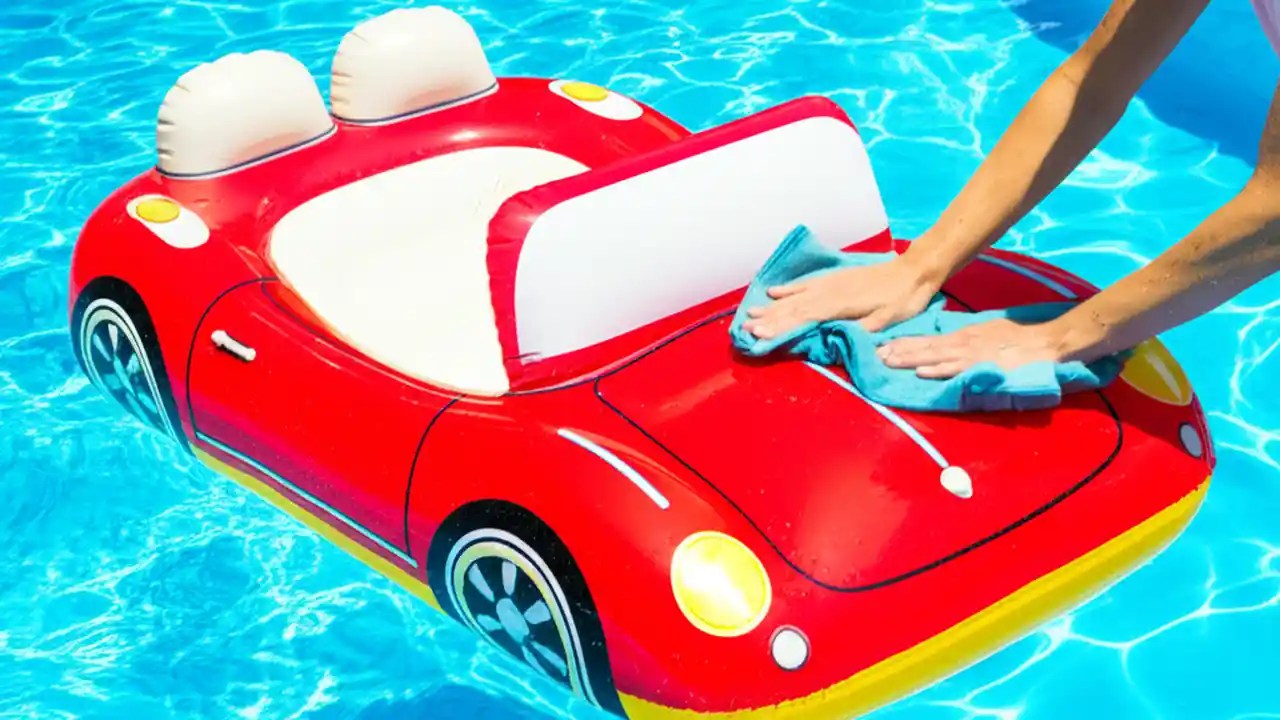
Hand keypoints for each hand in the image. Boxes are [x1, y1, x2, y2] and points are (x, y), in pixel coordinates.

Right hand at [742, 255, 939, 339]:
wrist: (913, 271)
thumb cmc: (902, 300)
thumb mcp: (887, 320)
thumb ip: (862, 330)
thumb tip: (838, 339)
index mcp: (840, 305)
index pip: (804, 319)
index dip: (781, 328)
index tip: (760, 336)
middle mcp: (829, 292)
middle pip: (793, 308)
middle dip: (768, 320)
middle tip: (745, 330)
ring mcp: (830, 284)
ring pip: (795, 297)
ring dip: (772, 307)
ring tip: (751, 314)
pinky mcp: (834, 279)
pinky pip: (805, 284)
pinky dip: (788, 289)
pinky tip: (773, 293)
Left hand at [877, 317, 1073, 377]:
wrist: (1049, 342)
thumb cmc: (1021, 340)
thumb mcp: (989, 334)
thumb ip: (968, 341)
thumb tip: (949, 347)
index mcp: (964, 335)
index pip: (928, 340)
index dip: (905, 343)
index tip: (883, 346)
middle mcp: (963, 342)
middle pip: (925, 346)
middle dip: (899, 350)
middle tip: (874, 354)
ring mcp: (972, 353)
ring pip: (934, 356)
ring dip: (910, 359)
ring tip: (887, 361)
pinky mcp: (983, 364)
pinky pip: (956, 367)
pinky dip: (937, 369)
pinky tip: (920, 371)